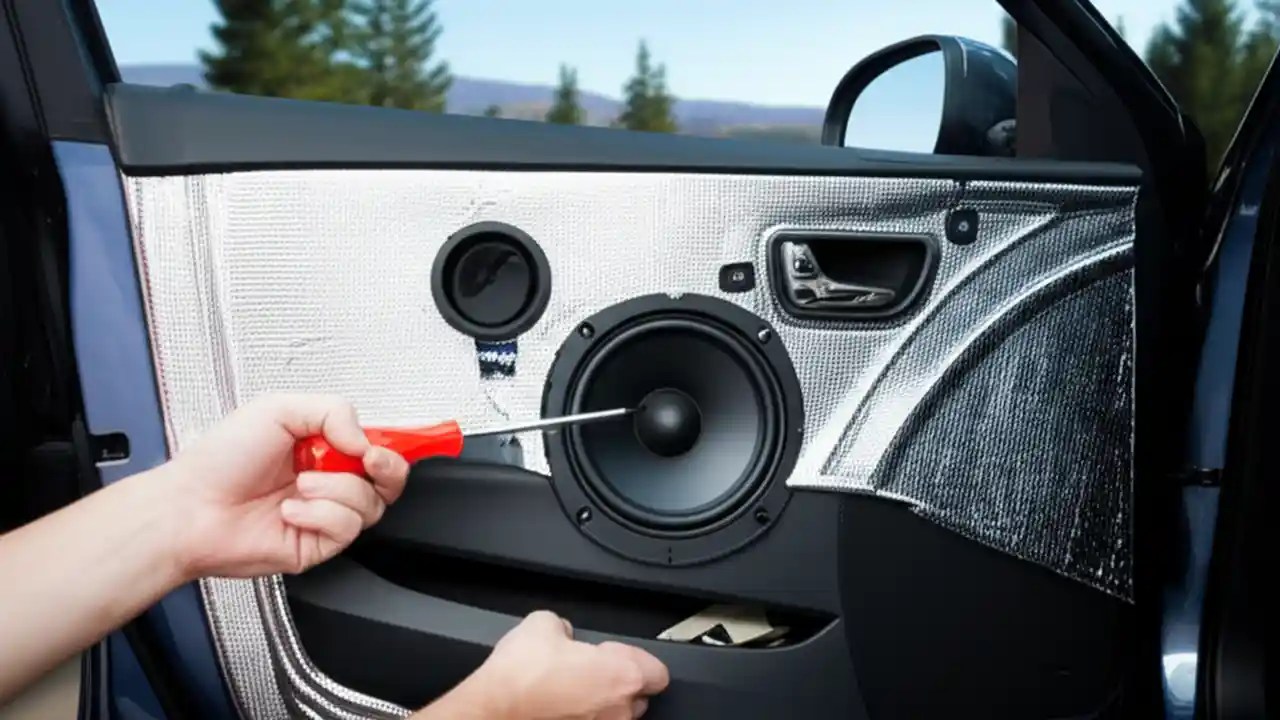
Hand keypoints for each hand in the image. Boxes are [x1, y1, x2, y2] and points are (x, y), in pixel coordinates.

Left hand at [164, 394, 409, 579]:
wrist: (190, 508)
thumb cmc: (219, 460)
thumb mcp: (277, 409)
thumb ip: (332, 411)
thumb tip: (365, 438)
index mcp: (323, 446)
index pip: (376, 444)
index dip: (393, 444)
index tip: (396, 441)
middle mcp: (329, 480)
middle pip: (389, 478)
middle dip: (388, 467)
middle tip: (368, 460)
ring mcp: (325, 513)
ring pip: (371, 503)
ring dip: (337, 489)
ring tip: (301, 483)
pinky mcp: (319, 544)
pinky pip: (346, 528)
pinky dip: (320, 514)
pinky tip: (291, 510)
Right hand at [436, 611, 668, 719]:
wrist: (493, 710)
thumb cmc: (521, 675)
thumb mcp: (542, 623)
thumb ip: (563, 625)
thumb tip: (561, 631)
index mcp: (622, 675)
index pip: (658, 672)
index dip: (638, 661)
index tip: (619, 656)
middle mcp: (619, 710)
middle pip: (637, 699)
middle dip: (618, 685)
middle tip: (591, 673)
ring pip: (612, 718)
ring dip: (598, 706)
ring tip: (568, 693)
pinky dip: (577, 719)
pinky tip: (554, 710)